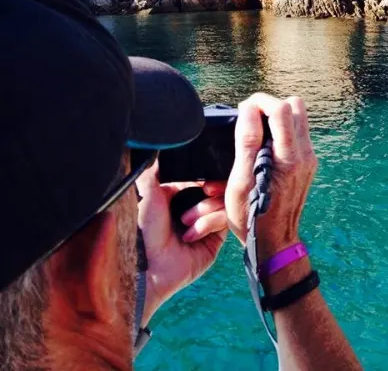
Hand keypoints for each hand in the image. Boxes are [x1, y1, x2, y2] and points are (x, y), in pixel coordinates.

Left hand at [136, 161, 228, 324]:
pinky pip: (226, 221)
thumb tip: (158, 141)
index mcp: (179, 194)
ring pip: (224, 202)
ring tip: (185, 223)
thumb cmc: (143, 228)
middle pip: (220, 187)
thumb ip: (155, 165)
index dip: (209, 173)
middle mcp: (195, 208)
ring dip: (205, 210)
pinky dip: (209, 224)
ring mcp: (207, 224)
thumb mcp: (148, 188)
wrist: (147, 265)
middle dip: (213, 188)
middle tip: (205, 191)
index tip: (206, 177)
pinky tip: (191, 235)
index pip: (205, 176)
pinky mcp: (216, 241)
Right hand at [225, 94, 317, 260]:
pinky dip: (281, 130)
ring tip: (255, 132)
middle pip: (295, 106)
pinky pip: (297, 133)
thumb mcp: (240, 181)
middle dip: (270, 105)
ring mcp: (309, 158)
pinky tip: (264, 146)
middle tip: (250, 118)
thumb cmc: (252, 217)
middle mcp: (305, 155)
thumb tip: (248, 110)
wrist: (274, 241)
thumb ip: (247, 142)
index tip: (242, 110)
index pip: (281, 109)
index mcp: (289, 158)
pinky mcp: (307, 163)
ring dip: (276, 117)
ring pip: (298, 117)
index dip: (259, 102)